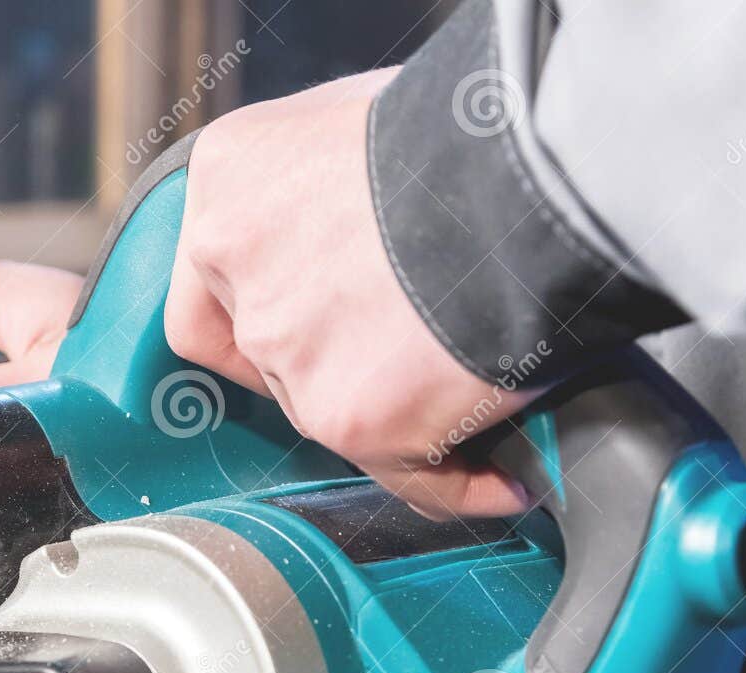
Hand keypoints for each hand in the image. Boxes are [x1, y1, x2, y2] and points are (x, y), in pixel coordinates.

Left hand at [165, 70, 532, 517]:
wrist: (541, 174)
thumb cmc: (474, 129)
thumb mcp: (365, 118)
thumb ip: (329, 184)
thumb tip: (360, 230)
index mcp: (230, 186)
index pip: (204, 289)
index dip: (252, 319)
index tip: (302, 330)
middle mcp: (239, 274)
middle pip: (269, 357)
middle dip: (339, 363)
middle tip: (411, 351)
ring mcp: (290, 353)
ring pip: (331, 416)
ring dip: (398, 416)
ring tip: (476, 399)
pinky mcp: (350, 418)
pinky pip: (407, 472)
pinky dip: (455, 481)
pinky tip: (501, 480)